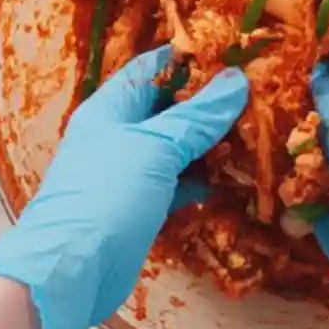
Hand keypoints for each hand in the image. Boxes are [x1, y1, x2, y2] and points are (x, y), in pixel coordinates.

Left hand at [0, 45, 247, 328]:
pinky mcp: (141, 206)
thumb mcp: (155, 148)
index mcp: (111, 107)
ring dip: (211, 142)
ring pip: (177, 146)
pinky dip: (202, 178)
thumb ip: (197, 117)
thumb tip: (237, 80)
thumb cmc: (106, 197)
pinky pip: (177, 182)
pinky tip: (234, 178)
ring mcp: (129, 172)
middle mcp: (118, 134)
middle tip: (258, 95)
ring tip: (256, 133)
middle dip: (209, 102)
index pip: (154, 67)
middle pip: (169, 106)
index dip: (192, 58)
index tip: (237, 55)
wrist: (70, 273)